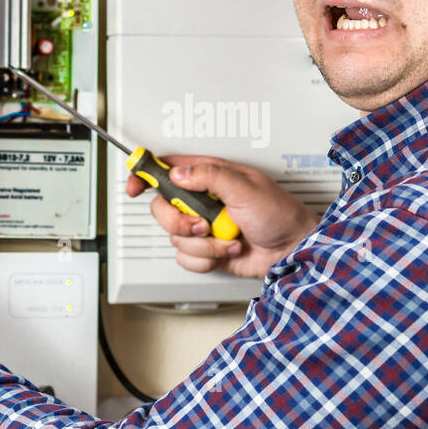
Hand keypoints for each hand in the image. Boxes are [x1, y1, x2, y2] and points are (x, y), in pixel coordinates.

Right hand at [125, 154, 320, 278]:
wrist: (292, 250)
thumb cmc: (279, 214)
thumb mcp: (246, 187)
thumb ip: (210, 176)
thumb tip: (180, 172)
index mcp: (210, 177)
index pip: (168, 169)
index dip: (146, 174)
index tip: (135, 184)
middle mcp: (202, 201)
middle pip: (162, 208)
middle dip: (179, 221)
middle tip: (201, 223)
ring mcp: (203, 227)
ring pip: (174, 237)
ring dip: (203, 244)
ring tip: (227, 238)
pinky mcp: (206, 250)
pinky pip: (186, 258)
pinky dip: (206, 259)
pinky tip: (227, 251)